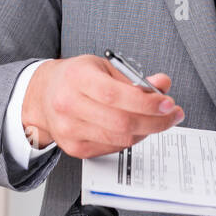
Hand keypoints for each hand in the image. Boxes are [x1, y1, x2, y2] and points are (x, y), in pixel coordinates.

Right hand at [21, 54, 183, 158]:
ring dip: (146, 132)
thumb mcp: (103, 67)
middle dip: (155, 121)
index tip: (167, 103)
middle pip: (121, 122)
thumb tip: (162, 85)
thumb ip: (133, 78)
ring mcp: (70, 130)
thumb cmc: (75, 78)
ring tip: (157, 120)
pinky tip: (135, 128)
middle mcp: (69, 105)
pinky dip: (130, 139)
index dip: (146, 102)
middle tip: (172, 115)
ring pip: (120, 139)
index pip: (115, 95)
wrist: (44, 95)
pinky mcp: (74, 148)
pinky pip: (113, 149)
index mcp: (77, 78)